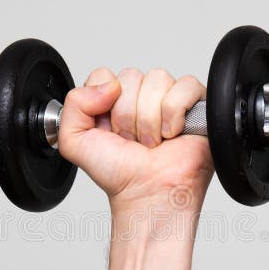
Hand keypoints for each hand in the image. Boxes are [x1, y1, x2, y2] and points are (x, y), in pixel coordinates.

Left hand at [58, 68, 213, 215]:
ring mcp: (168, 99)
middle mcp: (140, 97)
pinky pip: (184, 86)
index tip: (110, 130)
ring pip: (157, 80)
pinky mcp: (196, 104)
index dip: (104, 103)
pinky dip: (174, 114)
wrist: (149, 195)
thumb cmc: (119, 174)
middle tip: (133, 141)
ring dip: (151, 119)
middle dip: (128, 116)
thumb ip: (73, 104)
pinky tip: (172, 133)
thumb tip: (108, 84)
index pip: (104, 75)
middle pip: (131, 77)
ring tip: (153, 141)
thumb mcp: (74, 142)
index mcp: (112, 101)